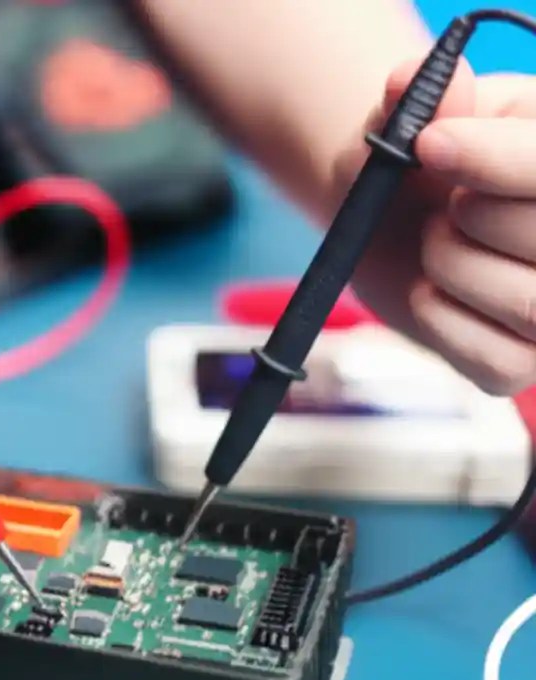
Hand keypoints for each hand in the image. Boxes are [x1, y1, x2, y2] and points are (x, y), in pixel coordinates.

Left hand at [340, 61, 535, 394]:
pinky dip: (441, 320)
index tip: (428, 144)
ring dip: (453, 267)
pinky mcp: (525, 365)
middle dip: (469, 216)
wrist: (392, 217)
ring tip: (436, 242)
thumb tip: (408, 79)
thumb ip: (417, 98)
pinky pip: (494, 362)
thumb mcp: (417, 118)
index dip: (492, 158)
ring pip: (531, 305)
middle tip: (442, 205)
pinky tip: (431, 290)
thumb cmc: (421, 162)